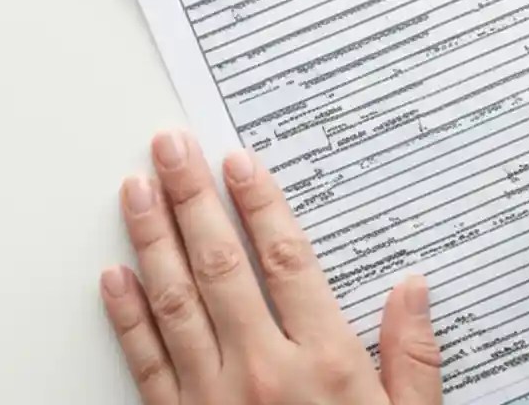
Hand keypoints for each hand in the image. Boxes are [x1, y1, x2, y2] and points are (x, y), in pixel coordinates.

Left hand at [99, 131, 441, 404]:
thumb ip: (413, 355)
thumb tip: (414, 287)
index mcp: (325, 362)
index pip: (286, 262)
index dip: (259, 205)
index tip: (238, 162)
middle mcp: (262, 370)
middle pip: (219, 265)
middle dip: (190, 198)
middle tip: (169, 148)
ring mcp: (212, 398)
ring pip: (174, 301)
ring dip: (150, 239)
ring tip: (135, 190)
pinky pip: (146, 362)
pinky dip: (126, 316)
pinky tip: (115, 277)